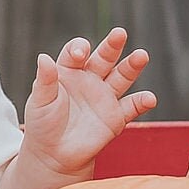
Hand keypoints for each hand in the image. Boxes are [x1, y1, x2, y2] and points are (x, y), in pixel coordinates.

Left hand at [21, 29, 155, 176]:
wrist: (54, 155)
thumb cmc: (43, 126)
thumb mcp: (39, 102)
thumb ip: (44, 81)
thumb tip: (43, 57)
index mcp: (68, 71)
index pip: (76, 52)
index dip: (79, 48)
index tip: (81, 54)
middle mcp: (90, 79)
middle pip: (104, 57)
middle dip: (112, 46)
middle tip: (119, 33)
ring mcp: (105, 96)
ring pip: (122, 76)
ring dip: (132, 66)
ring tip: (142, 56)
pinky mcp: (116, 117)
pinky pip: (132, 106)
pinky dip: (141, 102)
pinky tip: (149, 98)